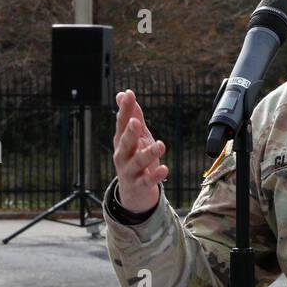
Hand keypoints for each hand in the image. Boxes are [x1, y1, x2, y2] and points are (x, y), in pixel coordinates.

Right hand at [112, 89, 167, 212]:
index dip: (125, 109)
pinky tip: (165, 169)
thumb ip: (132, 116)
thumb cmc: (134, 158)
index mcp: (122, 141)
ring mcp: (131, 171)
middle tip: (135, 122)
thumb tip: (123, 93)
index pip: (122, 123)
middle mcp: (123, 155)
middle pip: (125, 142)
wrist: (133, 193)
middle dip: (130, 132)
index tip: (130, 94)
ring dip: (149, 153)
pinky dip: (156, 176)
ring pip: (138, 161)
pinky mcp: (141, 185)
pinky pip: (148, 181)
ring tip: (160, 144)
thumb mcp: (136, 137)